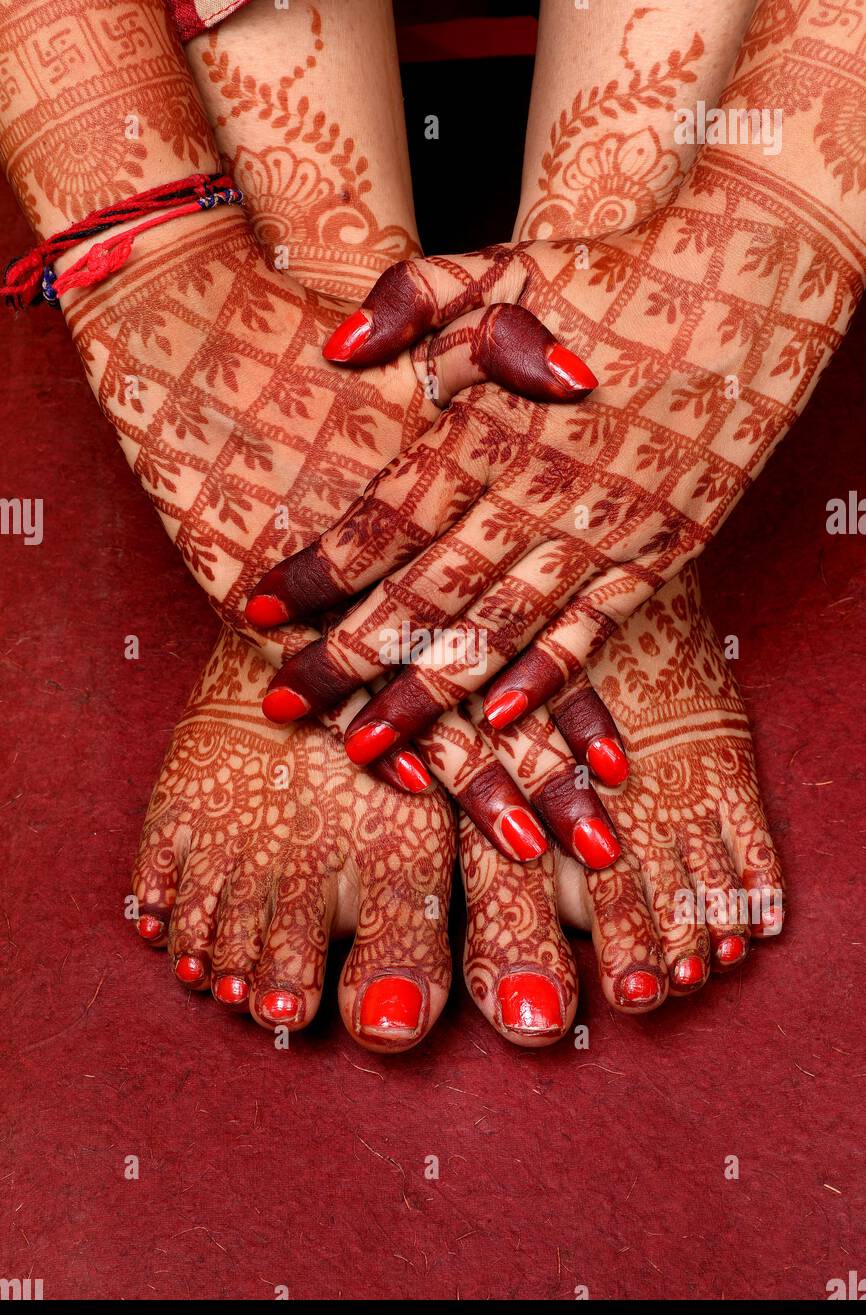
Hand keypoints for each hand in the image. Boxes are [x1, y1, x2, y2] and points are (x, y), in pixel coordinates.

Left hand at [249, 139, 863, 760]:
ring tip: (367, 746)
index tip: (256, 613)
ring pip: (499, 630)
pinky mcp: (658, 552)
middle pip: (425, 592)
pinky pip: (592, 632)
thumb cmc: (614, 274)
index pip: (384, 517)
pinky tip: (500, 726)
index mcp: (489, 422)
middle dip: (348, 657)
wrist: (753, 283)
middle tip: (285, 704)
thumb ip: (410, 300)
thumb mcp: (503, 263)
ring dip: (429, 694)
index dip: (316, 571)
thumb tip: (329, 351)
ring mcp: (603, 528)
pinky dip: (545, 682)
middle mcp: (539, 488)